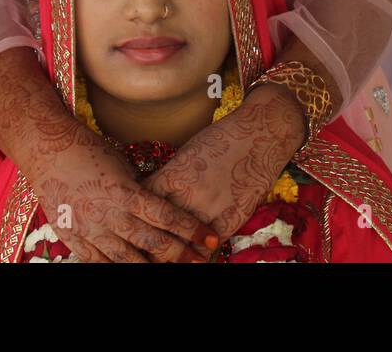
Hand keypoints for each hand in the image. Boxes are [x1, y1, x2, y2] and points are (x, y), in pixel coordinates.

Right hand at [24, 120, 220, 262]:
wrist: (47, 151)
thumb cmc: (89, 151)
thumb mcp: (122, 165)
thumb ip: (140, 190)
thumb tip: (160, 206)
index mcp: (126, 192)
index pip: (167, 216)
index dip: (191, 229)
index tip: (210, 238)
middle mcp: (110, 214)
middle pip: (152, 243)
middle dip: (180, 254)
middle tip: (200, 261)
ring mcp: (90, 230)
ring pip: (127, 259)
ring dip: (151, 267)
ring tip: (169, 270)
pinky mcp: (73, 238)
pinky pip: (98, 262)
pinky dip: (117, 268)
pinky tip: (132, 268)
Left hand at [142, 84, 307, 243]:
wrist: (261, 133)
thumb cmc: (222, 139)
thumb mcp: (187, 154)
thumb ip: (170, 178)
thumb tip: (150, 195)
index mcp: (173, 175)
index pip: (142, 206)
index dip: (134, 220)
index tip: (130, 227)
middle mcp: (189, 194)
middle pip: (157, 231)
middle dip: (147, 243)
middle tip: (141, 248)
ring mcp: (210, 208)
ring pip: (181, 245)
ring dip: (171, 252)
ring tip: (161, 258)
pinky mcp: (231, 219)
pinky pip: (207, 246)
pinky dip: (196, 253)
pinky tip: (190, 255)